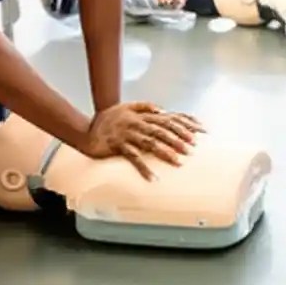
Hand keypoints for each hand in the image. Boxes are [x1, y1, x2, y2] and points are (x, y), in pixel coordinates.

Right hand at [83, 102, 205, 178]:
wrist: (85, 129)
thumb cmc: (109, 118)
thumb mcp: (127, 106)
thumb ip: (145, 106)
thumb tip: (164, 110)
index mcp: (142, 114)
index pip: (168, 118)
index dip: (185, 124)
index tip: (200, 131)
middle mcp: (136, 123)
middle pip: (162, 130)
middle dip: (178, 139)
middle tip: (192, 149)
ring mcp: (127, 134)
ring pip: (150, 143)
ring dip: (165, 153)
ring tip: (178, 162)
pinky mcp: (118, 146)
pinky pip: (133, 158)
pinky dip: (143, 168)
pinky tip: (153, 178)